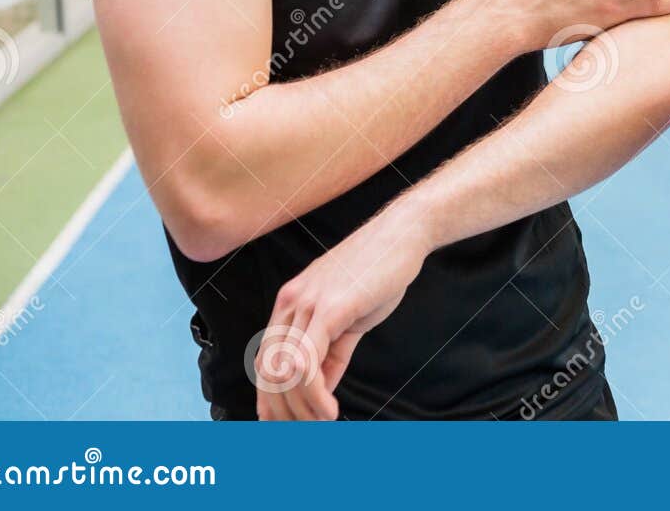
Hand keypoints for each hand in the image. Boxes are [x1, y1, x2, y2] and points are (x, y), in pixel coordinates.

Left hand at [253, 209, 429, 420]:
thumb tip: (321, 388)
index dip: (269, 399)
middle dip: (282, 411)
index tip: (281, 426)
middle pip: (270, 371)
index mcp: (290, 303)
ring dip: (301, 408)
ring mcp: (307, 304)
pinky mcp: (329, 308)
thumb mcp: (349, 317)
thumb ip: (331, 351)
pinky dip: (314, 392)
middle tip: (301, 435)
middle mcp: (290, 303)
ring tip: (322, 423)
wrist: (403, 235)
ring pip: (286, 371)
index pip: (266, 361)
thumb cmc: (379, 271)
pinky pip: (308, 360)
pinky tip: (329, 408)